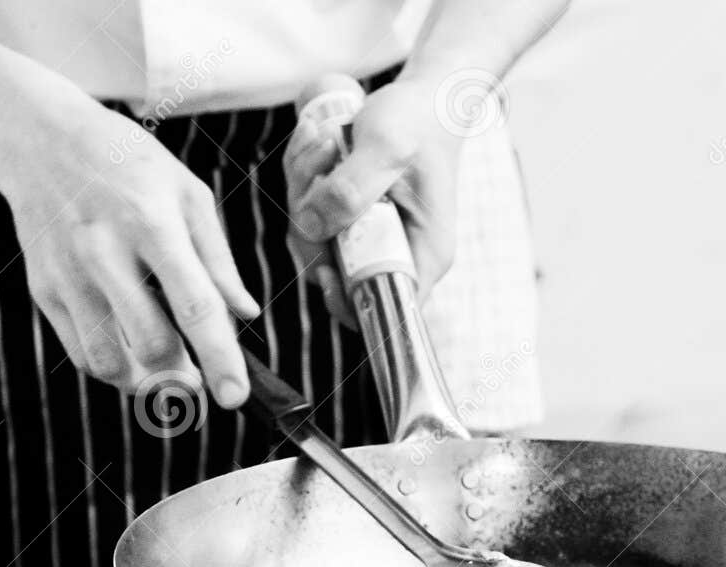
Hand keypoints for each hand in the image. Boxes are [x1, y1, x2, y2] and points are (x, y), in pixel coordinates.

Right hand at [1, 102, 260, 406]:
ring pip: (110, 362)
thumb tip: (246, 314)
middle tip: (200, 376)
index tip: (235, 397)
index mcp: (152, 225)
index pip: (193, 306)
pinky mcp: (44, 290)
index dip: (219, 358)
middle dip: (184, 376)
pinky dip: (115, 371)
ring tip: (170, 373)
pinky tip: (135, 359)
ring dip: (148, 383)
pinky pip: (83, 354)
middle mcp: (105, 254)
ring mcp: (69, 276)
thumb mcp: (188, 194)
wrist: (41, 140)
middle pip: (151, 344)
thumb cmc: (128, 164)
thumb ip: (219, 260)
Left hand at [284, 77, 462, 321]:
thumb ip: (352, 187)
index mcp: (423, 253)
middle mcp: (395, 252)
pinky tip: (317, 140)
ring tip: (325, 139)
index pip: (387, 307)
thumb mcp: (387, 145)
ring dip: (303, 186)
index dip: (348, 302)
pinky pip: (309, 210)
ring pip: (314, 236)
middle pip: (335, 271)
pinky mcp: (348, 215)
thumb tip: (313, 226)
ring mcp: (369, 234)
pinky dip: (302, 174)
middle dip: (312, 221)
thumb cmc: (417, 121)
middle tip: (322, 161)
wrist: (423, 99)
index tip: (326, 269)